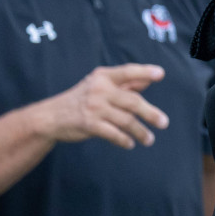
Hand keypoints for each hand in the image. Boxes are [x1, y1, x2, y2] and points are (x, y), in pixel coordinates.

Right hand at [43, 64, 167, 148]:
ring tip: (149, 139)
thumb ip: (125, 84)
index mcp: (104, 77)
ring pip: (126, 120)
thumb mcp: (100, 86)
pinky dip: (124, 140)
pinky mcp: (88, 124)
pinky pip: (113, 133)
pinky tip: (130, 143)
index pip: (128, 72)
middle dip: (150, 113)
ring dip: (140, 132)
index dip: (145, 72)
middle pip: (132, 101)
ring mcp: (94, 107)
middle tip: (164, 123)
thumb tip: (148, 80)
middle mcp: (99, 89)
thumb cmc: (82, 99)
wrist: (50, 117)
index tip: (161, 74)